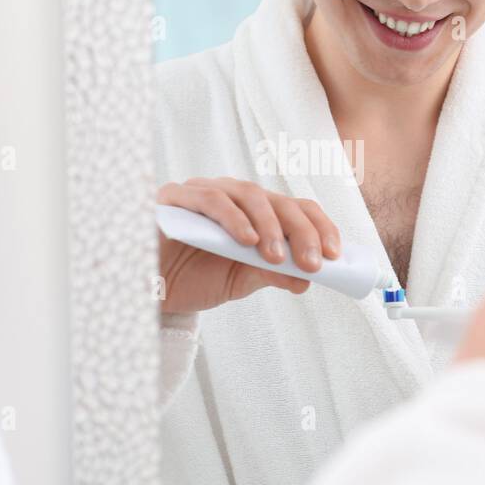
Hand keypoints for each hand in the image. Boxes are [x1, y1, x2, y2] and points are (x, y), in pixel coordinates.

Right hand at [158, 178, 341, 314]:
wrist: (149, 292)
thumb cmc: (194, 279)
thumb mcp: (241, 280)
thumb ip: (273, 274)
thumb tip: (308, 278)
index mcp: (254, 213)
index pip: (295, 208)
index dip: (319, 227)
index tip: (335, 256)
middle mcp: (232, 197)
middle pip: (277, 200)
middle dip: (301, 230)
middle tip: (314, 262)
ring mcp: (204, 192)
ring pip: (247, 194)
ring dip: (269, 225)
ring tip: (277, 256)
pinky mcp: (175, 197)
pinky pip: (209, 198)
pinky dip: (232, 218)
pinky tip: (246, 241)